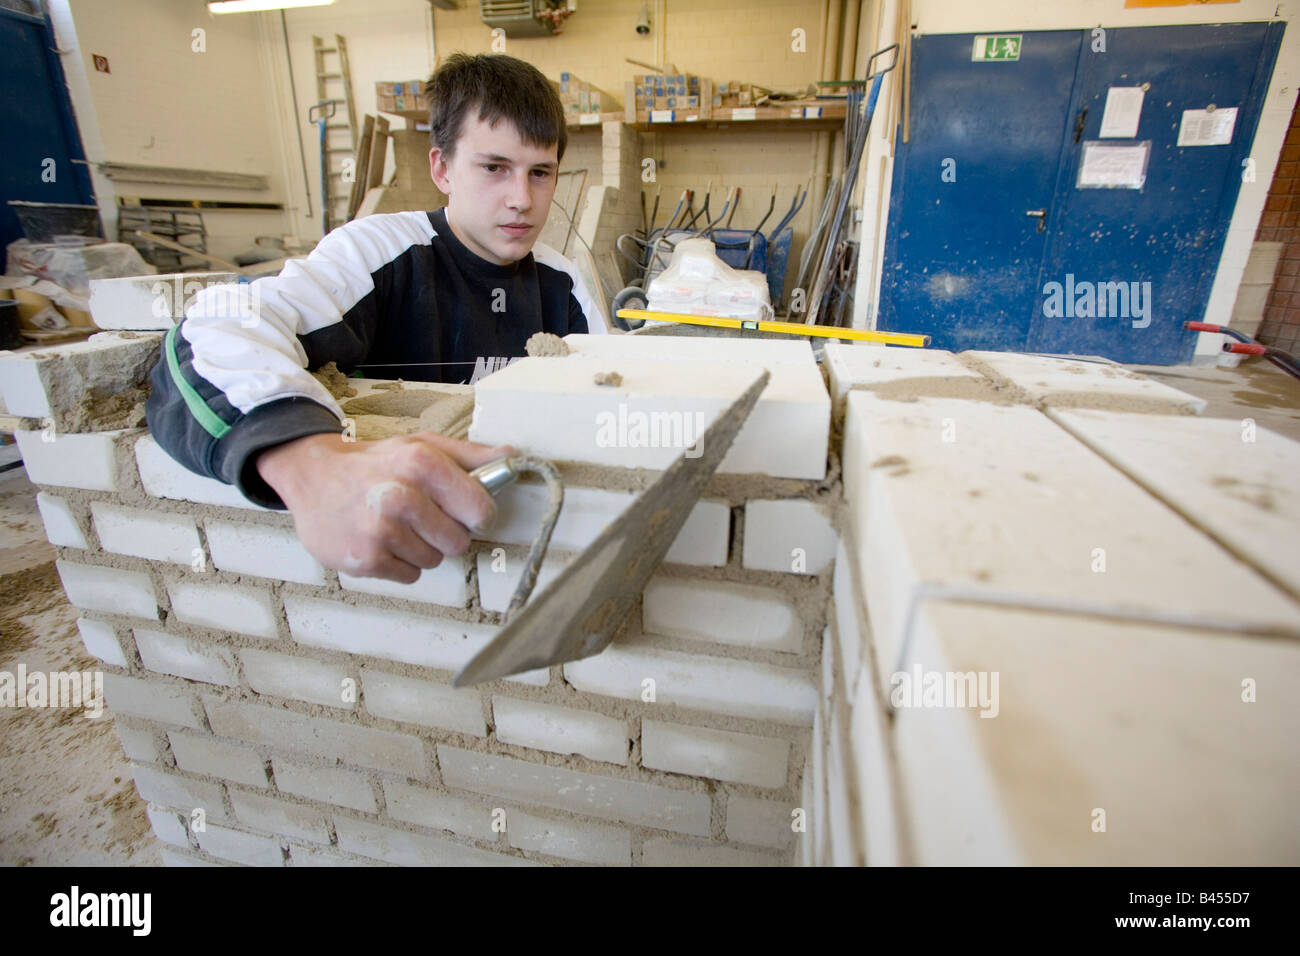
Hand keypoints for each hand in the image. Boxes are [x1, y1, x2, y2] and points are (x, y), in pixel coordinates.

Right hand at [255, 431, 514, 582]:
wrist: (312, 476)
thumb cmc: (376, 463)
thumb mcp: (421, 446)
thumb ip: (469, 455)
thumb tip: (512, 459)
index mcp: (421, 463)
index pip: (480, 509)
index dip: (477, 515)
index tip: (466, 512)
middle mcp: (401, 496)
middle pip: (458, 542)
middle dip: (445, 533)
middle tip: (420, 516)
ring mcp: (381, 531)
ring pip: (434, 560)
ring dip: (421, 548)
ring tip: (395, 525)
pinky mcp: (365, 559)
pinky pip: (410, 575)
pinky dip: (399, 563)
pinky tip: (380, 540)